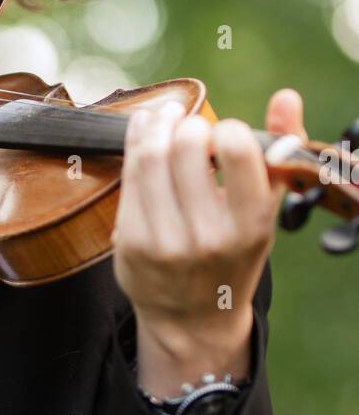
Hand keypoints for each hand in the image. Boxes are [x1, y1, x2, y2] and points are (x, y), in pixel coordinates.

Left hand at [112, 89, 305, 396]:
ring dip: (156, 125)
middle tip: (190, 127)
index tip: (223, 134)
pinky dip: (135, 143)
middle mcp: (208, 236)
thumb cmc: (233, 251)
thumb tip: (285, 97)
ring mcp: (165, 241)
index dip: (226, 129)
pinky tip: (144, 133)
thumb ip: (280, 151)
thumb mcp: (266, 209)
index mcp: (250, 224)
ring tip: (165, 118)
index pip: (236, 150)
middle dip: (187, 125)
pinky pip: (128, 177)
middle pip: (186, 146)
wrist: (193, 317)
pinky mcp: (131, 242)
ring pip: (151, 156)